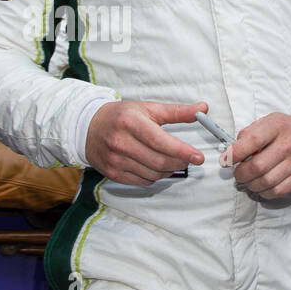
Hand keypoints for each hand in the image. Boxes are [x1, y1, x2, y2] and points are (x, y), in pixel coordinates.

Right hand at [85, 101, 205, 184]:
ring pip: (153, 174)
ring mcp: (115, 159)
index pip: (161, 141)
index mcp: (131, 122)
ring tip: (171, 160)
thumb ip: (176, 111)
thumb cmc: (120, 116)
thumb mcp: (147, 108)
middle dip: (179, 162)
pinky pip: (142, 181)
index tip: (198, 157)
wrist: (87, 127)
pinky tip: (155, 166)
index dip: (182, 151)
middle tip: (188, 158)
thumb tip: (202, 109)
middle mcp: (121, 142)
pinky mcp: (112, 172)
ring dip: (168, 170)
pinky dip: (154, 176)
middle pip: (159, 161)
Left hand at [228, 113, 290, 197]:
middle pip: (257, 166)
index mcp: (277, 127)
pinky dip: (264, 193)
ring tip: (248, 181)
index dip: (235, 153)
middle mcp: (288, 146)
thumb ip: (252, 132)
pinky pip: (277, 192)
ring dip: (250, 185)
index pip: (252, 140)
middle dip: (241, 174)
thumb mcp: (272, 120)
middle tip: (237, 174)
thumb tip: (233, 149)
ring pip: (265, 183)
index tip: (226, 160)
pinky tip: (260, 187)